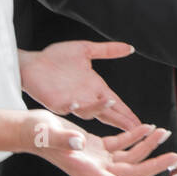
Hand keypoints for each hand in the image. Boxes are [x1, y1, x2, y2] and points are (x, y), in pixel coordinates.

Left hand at [18, 40, 140, 131]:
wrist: (32, 63)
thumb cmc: (56, 57)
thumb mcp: (86, 50)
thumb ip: (108, 50)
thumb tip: (130, 48)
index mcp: (96, 88)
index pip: (117, 104)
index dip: (129, 114)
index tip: (144, 123)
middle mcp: (87, 98)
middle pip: (109, 113)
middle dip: (122, 120)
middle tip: (137, 127)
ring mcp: (73, 103)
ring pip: (90, 111)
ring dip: (100, 108)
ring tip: (112, 105)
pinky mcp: (58, 103)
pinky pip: (68, 108)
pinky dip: (75, 106)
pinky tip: (78, 104)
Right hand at [23, 111, 176, 175]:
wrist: (26, 129)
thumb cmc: (34, 133)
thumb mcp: (48, 134)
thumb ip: (64, 140)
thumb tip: (79, 143)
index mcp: (85, 171)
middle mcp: (94, 169)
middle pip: (131, 172)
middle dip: (154, 165)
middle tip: (176, 156)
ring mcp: (96, 159)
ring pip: (129, 157)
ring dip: (147, 146)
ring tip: (163, 132)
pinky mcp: (95, 147)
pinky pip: (120, 146)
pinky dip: (134, 137)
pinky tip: (145, 128)